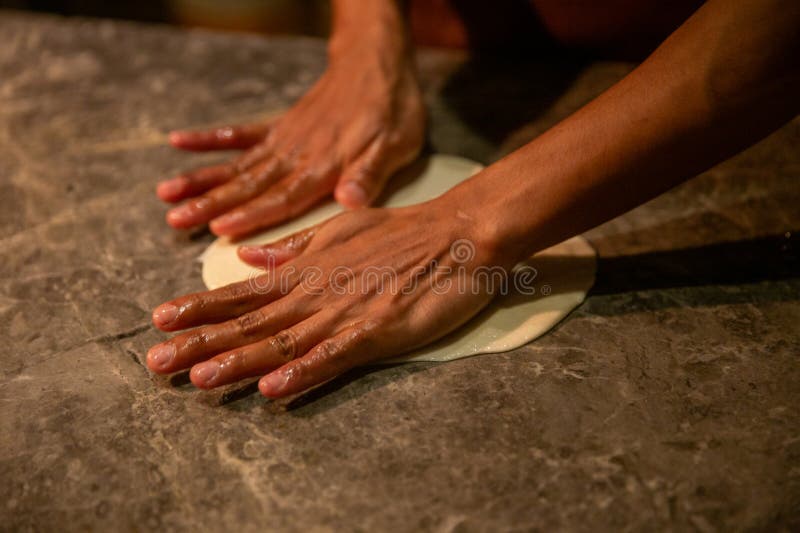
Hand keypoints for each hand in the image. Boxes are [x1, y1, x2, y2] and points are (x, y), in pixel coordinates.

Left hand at [146, 199, 507, 397]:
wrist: (460, 233)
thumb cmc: (404, 231)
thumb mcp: (341, 230)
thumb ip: (294, 249)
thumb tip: (250, 259)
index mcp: (308, 270)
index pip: (244, 294)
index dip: (201, 308)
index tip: (161, 319)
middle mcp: (317, 292)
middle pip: (252, 322)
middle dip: (202, 342)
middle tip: (156, 361)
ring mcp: (347, 313)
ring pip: (284, 341)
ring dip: (239, 360)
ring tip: (198, 378)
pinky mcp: (379, 331)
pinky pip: (336, 356)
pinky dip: (304, 371)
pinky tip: (274, 387)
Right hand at [157, 49, 424, 237]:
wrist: (377, 64)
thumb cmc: (392, 111)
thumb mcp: (396, 146)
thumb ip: (370, 175)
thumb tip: (351, 202)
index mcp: (324, 166)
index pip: (283, 196)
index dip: (252, 215)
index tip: (218, 228)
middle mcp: (296, 154)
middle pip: (250, 184)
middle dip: (212, 203)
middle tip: (176, 220)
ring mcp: (284, 139)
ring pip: (238, 164)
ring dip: (202, 179)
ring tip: (165, 193)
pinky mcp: (279, 126)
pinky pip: (240, 134)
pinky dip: (211, 139)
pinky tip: (178, 142)